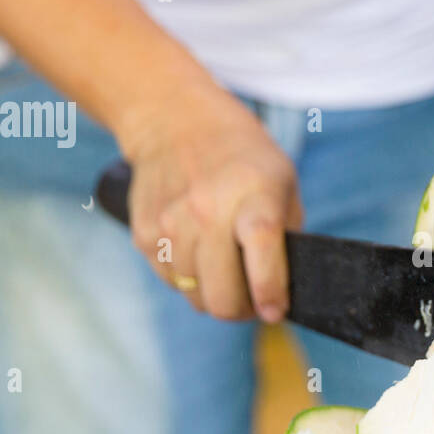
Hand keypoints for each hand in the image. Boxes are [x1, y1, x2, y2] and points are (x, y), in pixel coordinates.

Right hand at [115, 85, 302, 320]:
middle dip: (243, 310)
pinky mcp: (144, 234)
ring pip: (196, 297)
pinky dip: (189, 279)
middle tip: (254, 301)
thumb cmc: (242, 158)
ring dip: (214, 294)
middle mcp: (208, 210)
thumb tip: (288, 286)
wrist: (174, 121)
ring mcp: (171, 224)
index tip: (275, 311)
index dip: (269, 289)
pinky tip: (199, 251)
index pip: (262, 249)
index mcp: (252, 195)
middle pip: (222, 296)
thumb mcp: (282, 180)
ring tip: (226, 269)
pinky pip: (172, 282)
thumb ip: (288, 232)